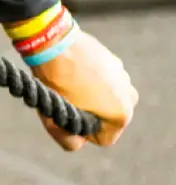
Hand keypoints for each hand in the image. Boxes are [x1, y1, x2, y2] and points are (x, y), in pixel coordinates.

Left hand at [33, 30, 137, 151]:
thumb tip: (77, 140)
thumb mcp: (57, 120)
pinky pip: (101, 82)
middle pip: (103, 119)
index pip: (102, 139)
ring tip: (65, 88)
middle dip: (84, 115)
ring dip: (86, 99)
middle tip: (62, 103)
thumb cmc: (57, 83)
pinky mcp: (114, 61)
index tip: (64, 119)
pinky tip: (71, 75)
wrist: (54, 43)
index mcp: (122, 113)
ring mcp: (123, 76)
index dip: (80, 133)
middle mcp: (130, 95)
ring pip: (102, 100)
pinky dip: (88, 83)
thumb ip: (69, 141)